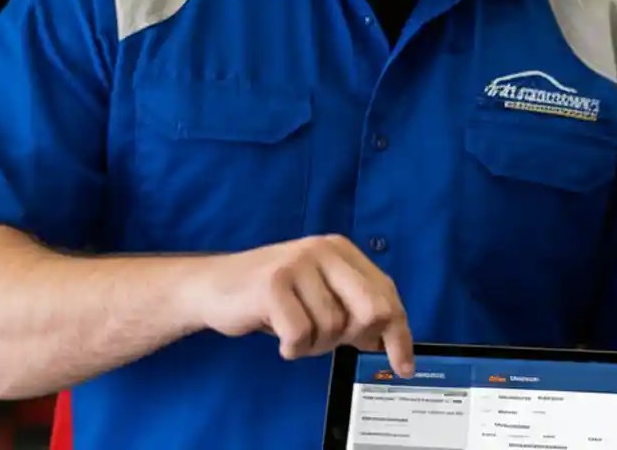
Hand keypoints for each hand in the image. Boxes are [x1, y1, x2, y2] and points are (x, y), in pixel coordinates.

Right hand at [192, 235, 414, 376]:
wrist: (212, 286)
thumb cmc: (270, 295)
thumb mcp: (318, 294)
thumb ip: (353, 308)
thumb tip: (389, 340)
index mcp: (340, 250)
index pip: (386, 295)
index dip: (399, 335)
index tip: (404, 365)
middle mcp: (322, 250)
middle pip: (371, 308)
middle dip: (355, 337)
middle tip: (331, 342)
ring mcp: (297, 265)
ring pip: (333, 328)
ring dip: (315, 345)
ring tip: (294, 332)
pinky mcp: (272, 284)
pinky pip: (301, 335)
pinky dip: (293, 348)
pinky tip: (281, 339)